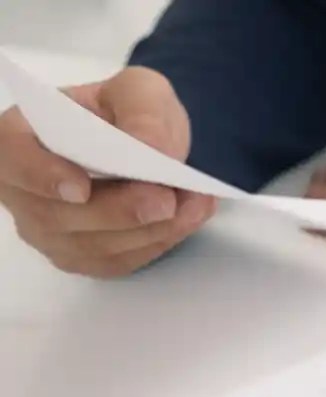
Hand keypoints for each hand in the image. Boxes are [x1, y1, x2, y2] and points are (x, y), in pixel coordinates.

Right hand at [0, 67, 216, 277]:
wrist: (149, 144)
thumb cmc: (128, 112)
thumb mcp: (141, 92)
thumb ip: (143, 111)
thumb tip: (149, 147)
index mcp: (19, 136)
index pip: (10, 159)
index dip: (39, 176)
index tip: (80, 187)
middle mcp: (23, 190)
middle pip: (55, 215)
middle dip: (117, 212)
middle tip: (166, 200)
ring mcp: (49, 230)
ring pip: (90, 246)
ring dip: (147, 231)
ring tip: (194, 205)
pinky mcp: (83, 256)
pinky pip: (116, 262)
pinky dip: (156, 243)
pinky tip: (187, 220)